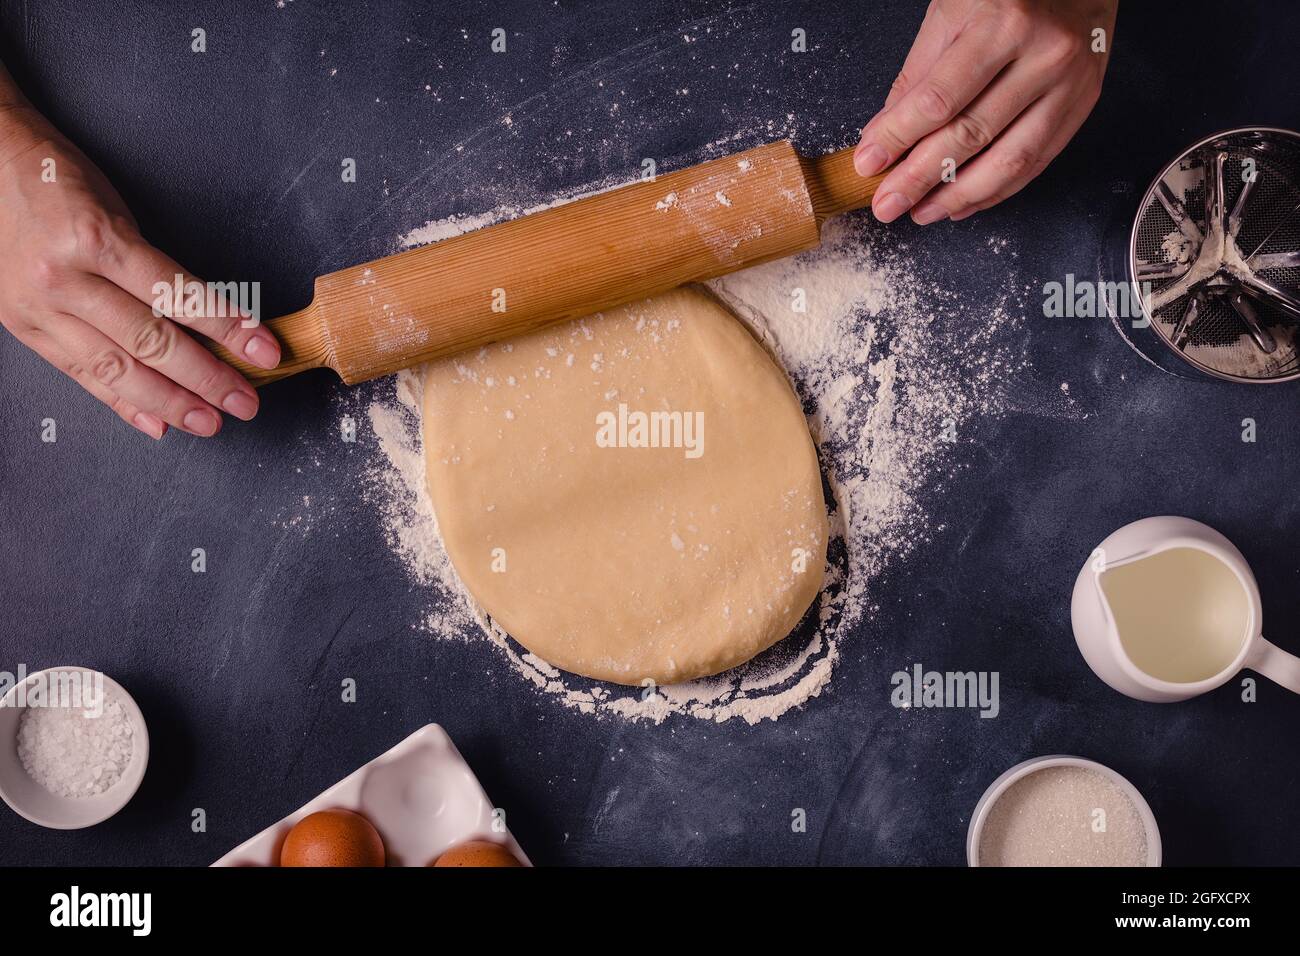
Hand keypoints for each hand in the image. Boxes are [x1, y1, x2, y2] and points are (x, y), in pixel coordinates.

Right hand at [0, 89, 279, 438]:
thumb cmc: (62, 185)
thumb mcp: (117, 213)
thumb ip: (155, 272)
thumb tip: (212, 327)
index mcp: (96, 239)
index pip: (176, 295)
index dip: (227, 328)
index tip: (264, 351)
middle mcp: (64, 278)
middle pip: (150, 339)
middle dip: (206, 378)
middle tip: (245, 402)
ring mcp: (39, 308)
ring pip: (117, 367)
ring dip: (171, 402)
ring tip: (211, 421)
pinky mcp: (24, 327)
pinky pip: (82, 374)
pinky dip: (123, 404)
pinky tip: (158, 424)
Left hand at [855, 0, 1116, 224]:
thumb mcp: (952, 11)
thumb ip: (918, 75)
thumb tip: (883, 136)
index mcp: (1003, 23)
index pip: (939, 98)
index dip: (898, 138)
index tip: (868, 163)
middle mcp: (1043, 54)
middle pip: (971, 134)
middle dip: (920, 178)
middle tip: (888, 204)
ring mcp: (1070, 83)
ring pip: (1009, 160)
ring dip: (958, 196)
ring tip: (922, 212)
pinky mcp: (1083, 104)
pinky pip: (1036, 163)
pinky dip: (995, 191)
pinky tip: (962, 203)